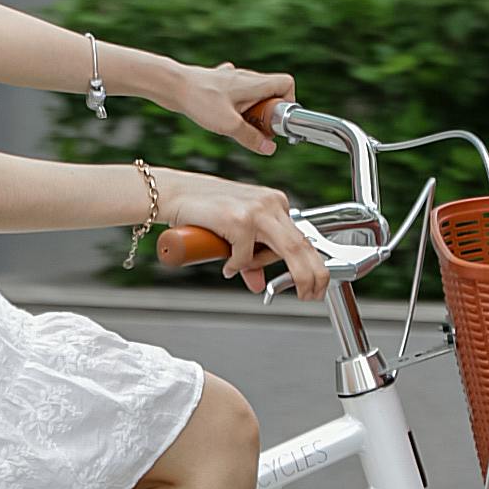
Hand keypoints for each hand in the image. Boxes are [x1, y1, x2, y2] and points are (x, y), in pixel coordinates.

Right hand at [157, 170, 331, 300]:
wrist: (175, 193)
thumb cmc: (204, 210)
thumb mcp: (236, 235)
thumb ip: (251, 258)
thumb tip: (258, 285)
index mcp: (275, 203)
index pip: (303, 238)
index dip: (312, 266)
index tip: (314, 285)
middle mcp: (271, 204)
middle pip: (302, 245)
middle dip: (311, 276)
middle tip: (310, 296)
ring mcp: (257, 211)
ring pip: (286, 251)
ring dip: (283, 274)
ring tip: (255, 277)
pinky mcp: (239, 221)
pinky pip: (246, 257)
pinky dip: (237, 266)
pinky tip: (226, 264)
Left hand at [166, 61, 296, 156]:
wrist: (170, 84)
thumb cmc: (199, 99)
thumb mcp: (228, 125)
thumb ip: (251, 138)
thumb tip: (269, 149)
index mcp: (253, 83)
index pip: (286, 83)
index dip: (288, 103)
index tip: (275, 121)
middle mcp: (245, 77)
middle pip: (270, 93)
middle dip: (268, 114)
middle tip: (255, 129)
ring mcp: (231, 80)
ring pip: (252, 95)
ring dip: (251, 112)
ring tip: (237, 126)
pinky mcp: (218, 84)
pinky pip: (236, 95)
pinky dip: (235, 107)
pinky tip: (222, 116)